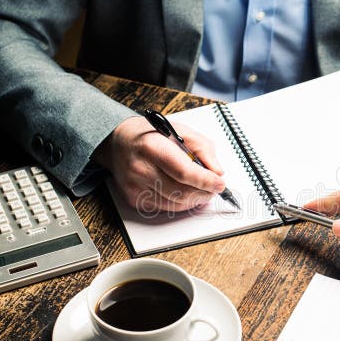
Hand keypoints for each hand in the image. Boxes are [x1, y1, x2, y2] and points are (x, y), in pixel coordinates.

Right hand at [94, 116, 225, 211]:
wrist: (119, 142)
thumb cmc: (151, 135)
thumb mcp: (181, 132)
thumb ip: (203, 149)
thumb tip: (217, 172)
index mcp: (152, 147)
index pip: (184, 172)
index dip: (206, 181)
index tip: (220, 183)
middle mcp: (140, 168)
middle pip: (181, 191)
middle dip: (204, 192)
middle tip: (214, 188)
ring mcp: (135, 186)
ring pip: (175, 204)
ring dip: (194, 199)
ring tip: (201, 190)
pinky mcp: (134, 199)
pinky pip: (165, 208)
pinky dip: (180, 203)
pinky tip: (183, 192)